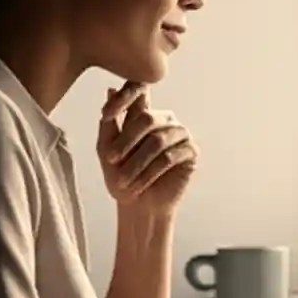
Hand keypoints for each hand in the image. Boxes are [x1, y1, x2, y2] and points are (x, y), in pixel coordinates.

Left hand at [97, 81, 198, 215]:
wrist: (138, 207)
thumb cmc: (121, 177)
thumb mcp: (106, 148)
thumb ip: (109, 121)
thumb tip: (111, 90)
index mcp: (145, 114)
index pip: (140, 91)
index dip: (125, 96)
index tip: (106, 113)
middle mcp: (165, 120)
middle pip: (147, 118)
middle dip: (126, 141)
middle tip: (110, 160)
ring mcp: (181, 134)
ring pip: (158, 140)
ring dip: (137, 162)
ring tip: (123, 180)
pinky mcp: (191, 152)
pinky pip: (171, 157)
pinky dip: (151, 172)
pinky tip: (140, 184)